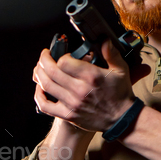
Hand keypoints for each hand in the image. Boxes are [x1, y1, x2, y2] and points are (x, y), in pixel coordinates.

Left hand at [33, 39, 149, 131]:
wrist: (122, 119)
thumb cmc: (121, 94)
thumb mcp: (121, 71)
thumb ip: (112, 53)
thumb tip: (104, 40)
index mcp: (92, 77)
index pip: (64, 62)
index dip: (61, 56)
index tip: (65, 55)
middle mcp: (80, 90)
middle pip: (51, 71)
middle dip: (44, 60)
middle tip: (45, 55)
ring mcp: (72, 104)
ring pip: (46, 85)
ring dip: (38, 73)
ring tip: (40, 67)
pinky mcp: (68, 115)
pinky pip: (45, 106)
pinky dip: (38, 95)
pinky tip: (40, 88)